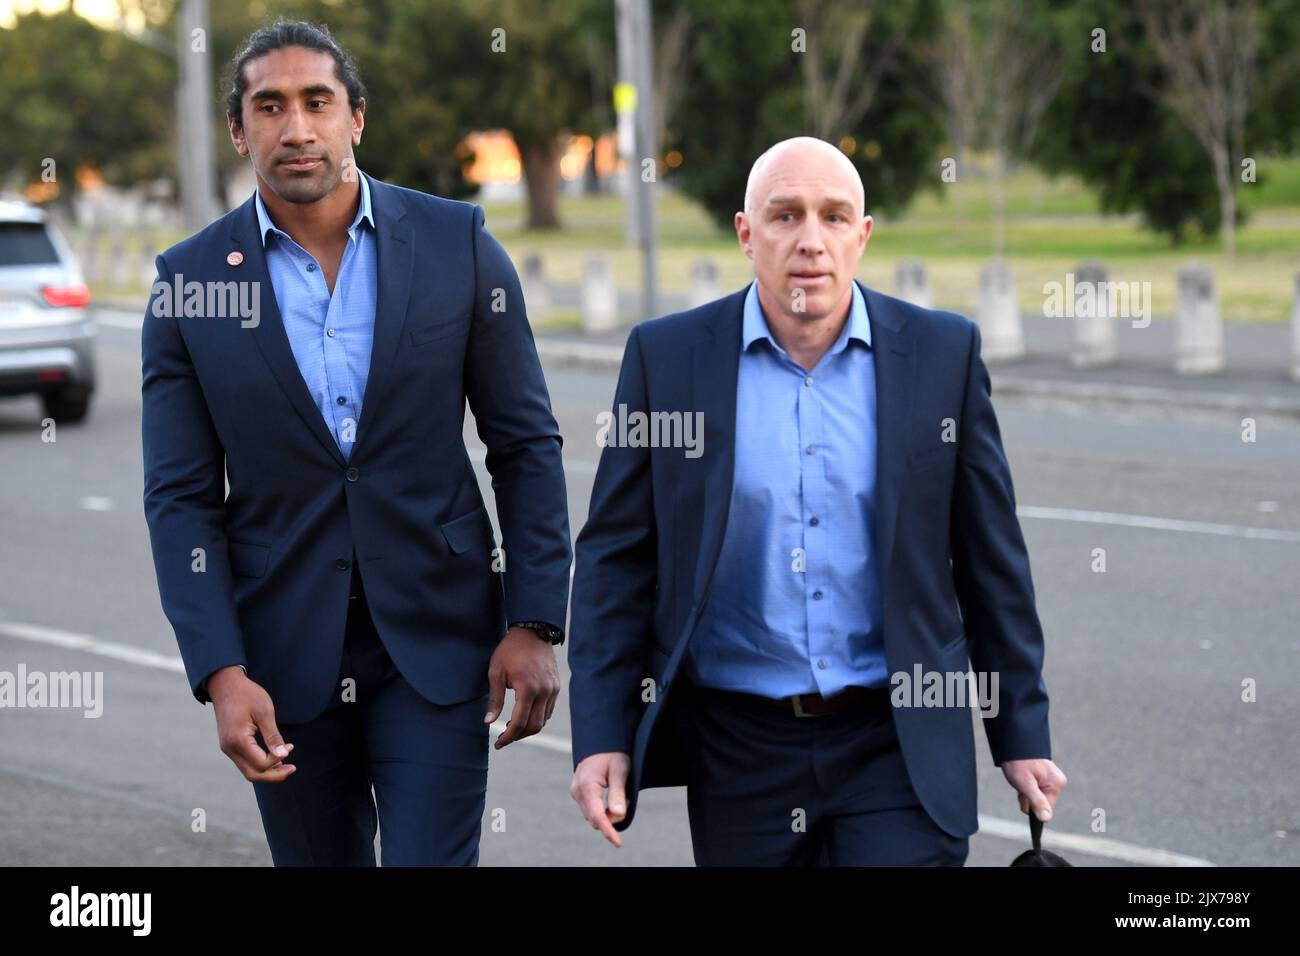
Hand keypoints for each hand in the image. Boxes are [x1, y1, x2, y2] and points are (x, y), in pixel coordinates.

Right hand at [209, 665, 295, 782]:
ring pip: (248, 771)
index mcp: (237, 740)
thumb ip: (273, 736)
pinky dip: (259, 765)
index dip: (278, 760)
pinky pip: (244, 762)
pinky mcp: (229, 745)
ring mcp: (227, 748)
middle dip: (274, 776)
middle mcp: (229, 748)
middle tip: (292, 769)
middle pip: (253, 775)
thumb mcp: (264, 712)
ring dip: (267, 772)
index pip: (261, 763)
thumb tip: (283, 756)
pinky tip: (273, 759)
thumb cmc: (247, 694)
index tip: (291, 747)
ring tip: (286, 767)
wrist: (225, 684)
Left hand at [484, 626, 560, 748]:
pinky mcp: (556, 686)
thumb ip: (494, 699)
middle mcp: (544, 692)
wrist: (532, 631)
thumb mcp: (496, 672)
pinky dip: (538, 718)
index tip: (498, 743)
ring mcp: (553, 689)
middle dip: (518, 736)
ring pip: (543, 720)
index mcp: (528, 689)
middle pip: (534, 726)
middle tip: (504, 738)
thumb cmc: (510, 650)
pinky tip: (525, 715)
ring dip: (528, 728)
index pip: (519, 723)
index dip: (507, 737)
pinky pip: (548, 710)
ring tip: (512, 727)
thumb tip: (488, 722)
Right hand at [570, 752, 630, 846]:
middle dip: (612, 817)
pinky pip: (591, 807)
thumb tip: (617, 815)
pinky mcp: (578, 792)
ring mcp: (576, 792)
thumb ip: (617, 793)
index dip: (608, 831)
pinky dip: (603, 807)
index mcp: (587, 785)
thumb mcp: (620, 770)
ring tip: (621, 793)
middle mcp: (577, 791)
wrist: (601, 740)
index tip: (618, 843)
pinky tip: (613, 793)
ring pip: (593, 814)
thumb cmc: (612, 753)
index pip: (597, 816)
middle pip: (595, 818)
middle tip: (627, 798)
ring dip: (608, 812)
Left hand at [1002, 757, 1066, 821]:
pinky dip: (1028, 787)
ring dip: (1026, 792)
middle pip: (1042, 803)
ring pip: (1038, 797)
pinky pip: (1037, 790)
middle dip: (1028, 798)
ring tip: (1021, 779)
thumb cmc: (1019, 763)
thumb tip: (1046, 819)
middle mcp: (1058, 782)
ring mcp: (1052, 779)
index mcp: (1057, 784)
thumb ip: (1037, 801)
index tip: (1023, 795)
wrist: (1014, 744)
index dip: (1032, 806)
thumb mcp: (1025, 784)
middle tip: (1021, 785)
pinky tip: (1024, 778)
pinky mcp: (1046, 777)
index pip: (1046, 809)